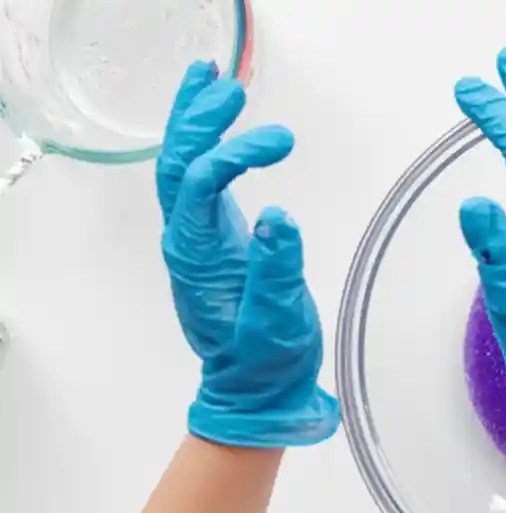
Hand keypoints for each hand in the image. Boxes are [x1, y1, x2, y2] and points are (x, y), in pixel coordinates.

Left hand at [155, 61, 339, 447]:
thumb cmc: (267, 361)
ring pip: (182, 167)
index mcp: (200, 258)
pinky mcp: (216, 237)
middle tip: (229, 88)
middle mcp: (190, 241)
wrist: (256, 390)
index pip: (203, 185)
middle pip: (178, 164)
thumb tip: (279, 218)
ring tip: (215, 81)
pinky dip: (206, 143)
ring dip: (195, 122)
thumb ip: (277, 270)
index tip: (280, 143)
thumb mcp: (278, 322)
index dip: (236, 154)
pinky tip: (221, 120)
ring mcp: (199, 237)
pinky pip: (200, 180)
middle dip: (200, 120)